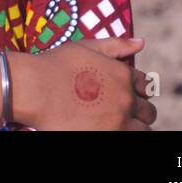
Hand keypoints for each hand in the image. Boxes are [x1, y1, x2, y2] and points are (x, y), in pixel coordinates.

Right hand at [22, 37, 156, 129]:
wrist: (33, 88)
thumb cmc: (55, 65)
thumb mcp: (86, 47)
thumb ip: (116, 45)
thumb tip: (142, 43)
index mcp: (123, 75)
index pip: (146, 86)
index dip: (137, 90)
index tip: (124, 95)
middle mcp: (125, 99)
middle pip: (148, 112)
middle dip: (137, 112)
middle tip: (118, 112)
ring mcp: (118, 122)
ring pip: (143, 131)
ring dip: (133, 127)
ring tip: (113, 123)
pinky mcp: (107, 137)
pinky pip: (128, 140)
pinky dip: (123, 134)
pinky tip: (106, 129)